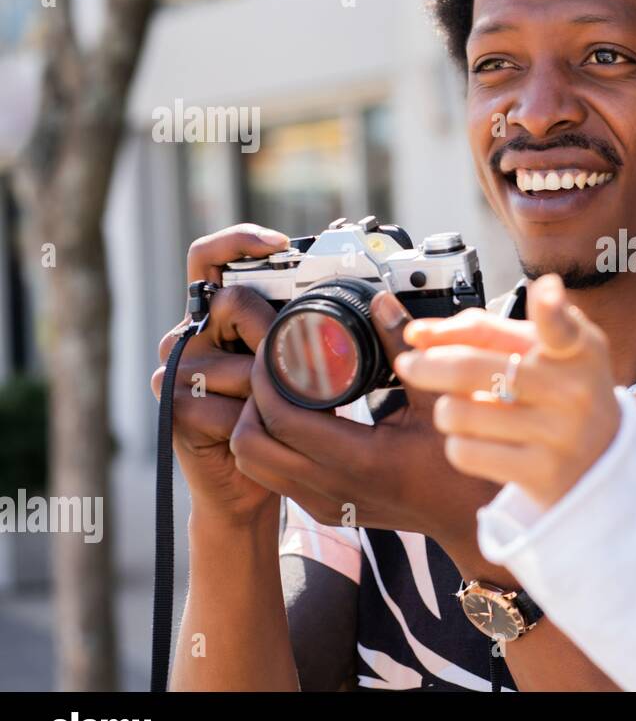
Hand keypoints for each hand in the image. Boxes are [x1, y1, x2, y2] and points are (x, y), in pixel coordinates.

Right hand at [151, 224, 287, 525]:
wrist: (259, 479)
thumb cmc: (291, 415)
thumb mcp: (310, 364)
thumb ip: (316, 329)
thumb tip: (374, 299)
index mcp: (218, 314)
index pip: (209, 257)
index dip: (239, 241)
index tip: (278, 243)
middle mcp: (190, 334)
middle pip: (231, 302)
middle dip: (276, 329)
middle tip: (303, 357)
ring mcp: (177, 370)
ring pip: (237, 357)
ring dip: (276, 384)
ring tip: (292, 404)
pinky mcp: (176, 408)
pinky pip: (227, 401)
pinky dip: (260, 415)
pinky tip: (268, 424)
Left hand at [228, 291, 505, 548]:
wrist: (469, 515)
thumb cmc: (462, 463)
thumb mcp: (437, 399)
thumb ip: (404, 350)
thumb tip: (381, 305)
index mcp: (360, 459)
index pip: (282, 420)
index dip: (265, 381)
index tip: (271, 352)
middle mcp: (334, 487)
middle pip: (251, 446)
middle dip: (251, 402)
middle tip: (270, 372)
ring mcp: (327, 504)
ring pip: (256, 466)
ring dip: (257, 427)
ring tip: (280, 396)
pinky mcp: (327, 511)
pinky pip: (276, 480)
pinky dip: (272, 448)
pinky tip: (299, 423)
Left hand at [394, 273, 621, 509]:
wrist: (602, 461)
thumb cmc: (561, 394)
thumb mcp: (545, 352)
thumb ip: (488, 331)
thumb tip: (420, 334)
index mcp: (578, 350)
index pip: (562, 328)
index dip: (551, 308)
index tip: (545, 290)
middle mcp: (572, 390)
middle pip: (471, 368)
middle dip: (426, 365)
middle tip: (409, 363)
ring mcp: (558, 434)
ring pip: (458, 413)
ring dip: (447, 410)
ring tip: (464, 410)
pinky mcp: (540, 472)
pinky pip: (465, 452)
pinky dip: (458, 443)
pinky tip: (478, 439)